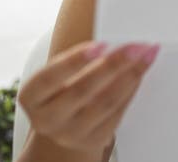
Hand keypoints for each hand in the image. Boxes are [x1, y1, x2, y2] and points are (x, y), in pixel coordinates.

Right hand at [18, 41, 159, 152]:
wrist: (66, 124)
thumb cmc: (64, 88)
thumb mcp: (60, 75)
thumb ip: (80, 59)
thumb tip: (115, 40)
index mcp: (31, 97)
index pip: (49, 78)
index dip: (74, 60)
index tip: (101, 44)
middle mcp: (47, 119)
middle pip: (82, 90)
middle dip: (113, 64)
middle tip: (136, 46)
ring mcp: (70, 133)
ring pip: (105, 102)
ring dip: (130, 75)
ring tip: (146, 55)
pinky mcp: (94, 139)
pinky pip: (118, 112)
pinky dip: (132, 89)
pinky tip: (141, 72)